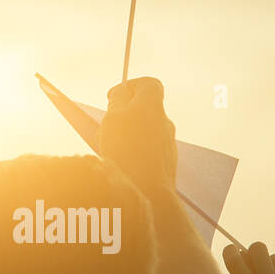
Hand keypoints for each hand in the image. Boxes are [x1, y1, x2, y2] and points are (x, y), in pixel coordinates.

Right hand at [99, 76, 176, 195]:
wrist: (149, 190)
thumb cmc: (127, 151)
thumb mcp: (114, 117)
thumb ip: (118, 99)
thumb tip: (122, 91)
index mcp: (152, 107)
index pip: (149, 83)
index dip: (130, 85)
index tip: (113, 97)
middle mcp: (164, 122)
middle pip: (143, 107)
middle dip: (122, 113)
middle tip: (107, 127)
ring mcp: (167, 142)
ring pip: (143, 129)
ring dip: (126, 134)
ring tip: (111, 149)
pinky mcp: (166, 160)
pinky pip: (147, 148)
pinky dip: (133, 150)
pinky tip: (122, 163)